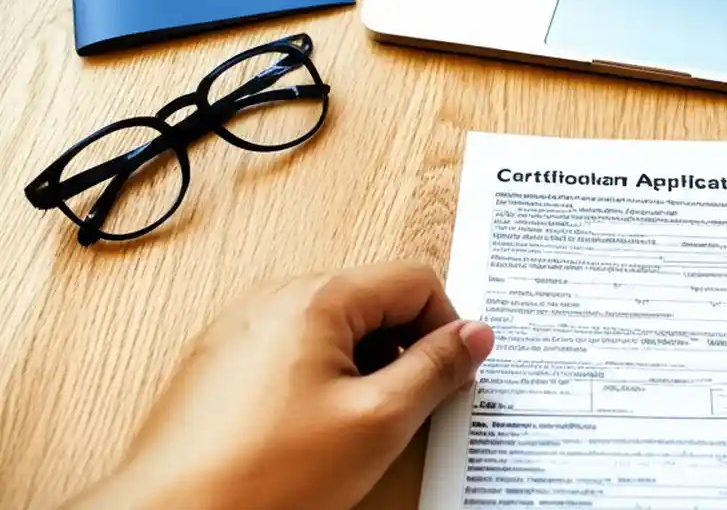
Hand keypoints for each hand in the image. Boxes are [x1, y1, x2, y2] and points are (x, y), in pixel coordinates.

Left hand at [65, 262, 494, 509]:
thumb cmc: (262, 476)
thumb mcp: (378, 421)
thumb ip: (435, 369)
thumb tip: (475, 336)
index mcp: (316, 297)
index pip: (414, 280)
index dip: (446, 329)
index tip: (452, 376)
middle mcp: (274, 298)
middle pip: (374, 302)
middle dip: (404, 352)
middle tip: (406, 410)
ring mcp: (242, 330)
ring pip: (336, 331)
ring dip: (364, 372)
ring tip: (355, 432)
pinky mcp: (221, 366)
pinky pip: (295, 355)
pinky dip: (322, 385)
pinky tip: (314, 437)